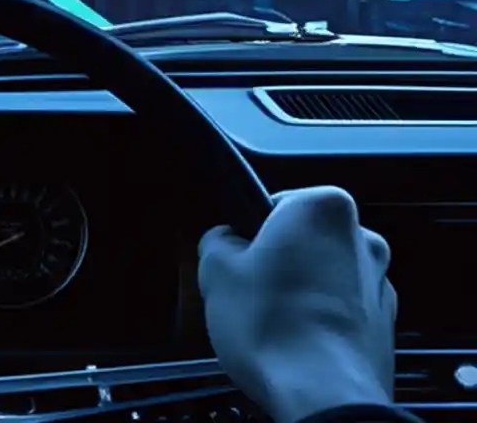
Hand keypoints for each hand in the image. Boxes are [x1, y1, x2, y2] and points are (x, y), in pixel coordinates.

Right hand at [198, 186, 395, 422]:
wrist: (323, 395)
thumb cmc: (273, 327)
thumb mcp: (215, 272)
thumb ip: (217, 241)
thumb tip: (224, 242)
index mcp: (322, 207)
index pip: (271, 203)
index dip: (246, 234)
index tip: (235, 260)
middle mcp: (361, 237)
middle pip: (301, 239)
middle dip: (276, 262)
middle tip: (247, 292)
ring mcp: (379, 281)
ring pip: (323, 275)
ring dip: (298, 292)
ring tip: (270, 324)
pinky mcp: (384, 323)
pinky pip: (340, 310)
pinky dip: (319, 320)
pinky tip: (294, 342)